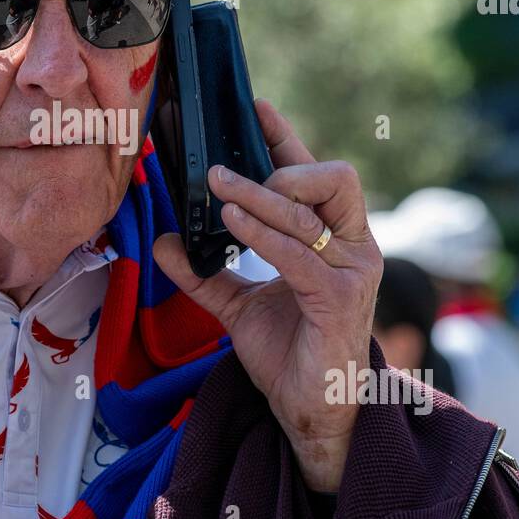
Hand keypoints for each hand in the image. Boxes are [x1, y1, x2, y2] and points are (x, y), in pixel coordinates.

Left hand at [153, 98, 382, 492]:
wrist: (311, 411)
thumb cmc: (289, 354)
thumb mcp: (237, 306)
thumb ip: (205, 273)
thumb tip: (164, 240)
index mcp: (336, 241)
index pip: (317, 175)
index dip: (286, 138)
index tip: (254, 107)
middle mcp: (354, 249)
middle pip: (335, 177)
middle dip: (281, 166)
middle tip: (225, 176)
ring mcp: (353, 274)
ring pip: (308, 214)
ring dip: (257, 196)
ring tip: (217, 189)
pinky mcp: (340, 301)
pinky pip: (299, 254)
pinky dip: (262, 235)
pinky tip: (231, 224)